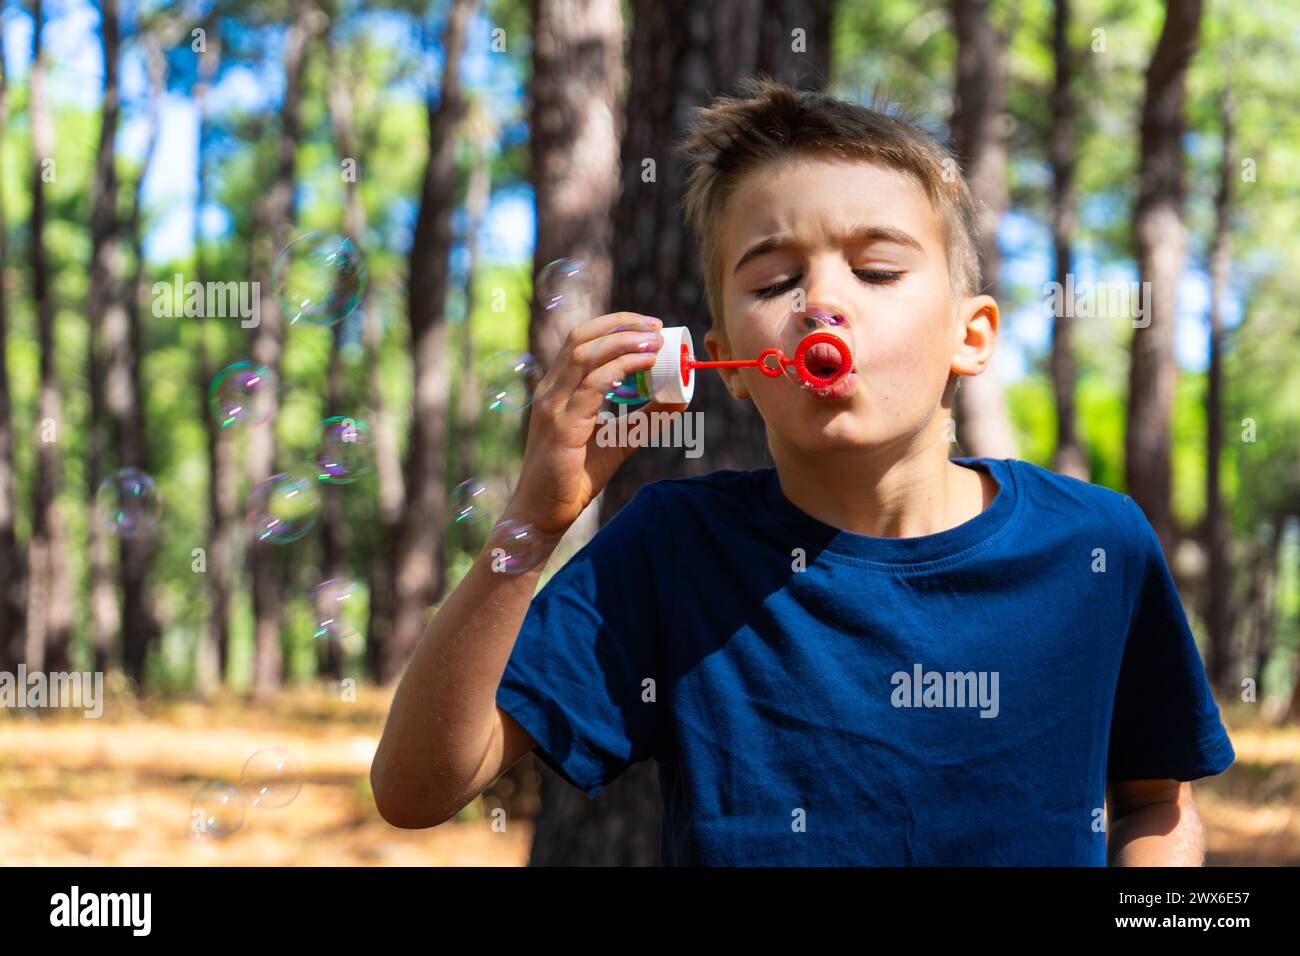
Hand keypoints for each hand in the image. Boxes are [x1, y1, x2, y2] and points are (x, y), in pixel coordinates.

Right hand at [504, 312, 686, 535]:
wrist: (544, 511)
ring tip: (655, 342)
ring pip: (586, 354)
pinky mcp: (562, 426)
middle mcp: (552, 391)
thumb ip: (645, 418)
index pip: (581, 340)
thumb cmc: (575, 476)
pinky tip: (645, 366)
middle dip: (621, 324)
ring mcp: (553, 406)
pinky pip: (593, 386)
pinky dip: (621, 369)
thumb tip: (680, 399)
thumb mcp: (618, 439)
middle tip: (657, 327)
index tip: (650, 326)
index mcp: (559, 389)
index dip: (615, 324)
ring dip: (623, 341)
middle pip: (581, 337)